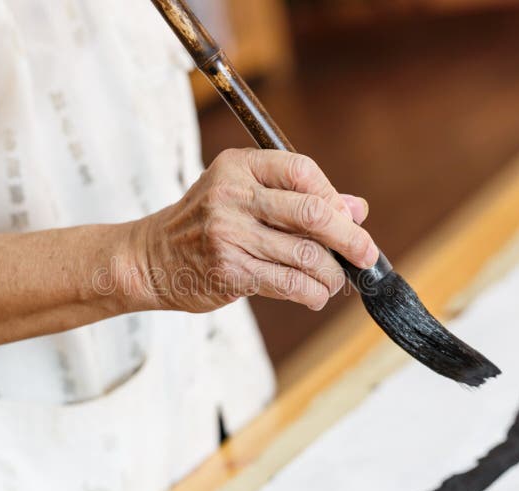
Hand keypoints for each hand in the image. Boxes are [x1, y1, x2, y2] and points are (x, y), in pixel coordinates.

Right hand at [136, 148, 375, 311]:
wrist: (152, 258)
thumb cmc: (205, 223)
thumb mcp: (244, 195)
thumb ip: (299, 198)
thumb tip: (357, 209)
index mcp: (238, 166)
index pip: (302, 171)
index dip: (333, 197)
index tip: (347, 218)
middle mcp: (232, 196)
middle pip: (312, 213)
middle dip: (350, 238)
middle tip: (366, 254)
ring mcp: (229, 235)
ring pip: (305, 255)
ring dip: (332, 273)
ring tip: (334, 280)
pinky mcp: (229, 272)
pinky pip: (288, 284)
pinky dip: (312, 293)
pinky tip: (316, 295)